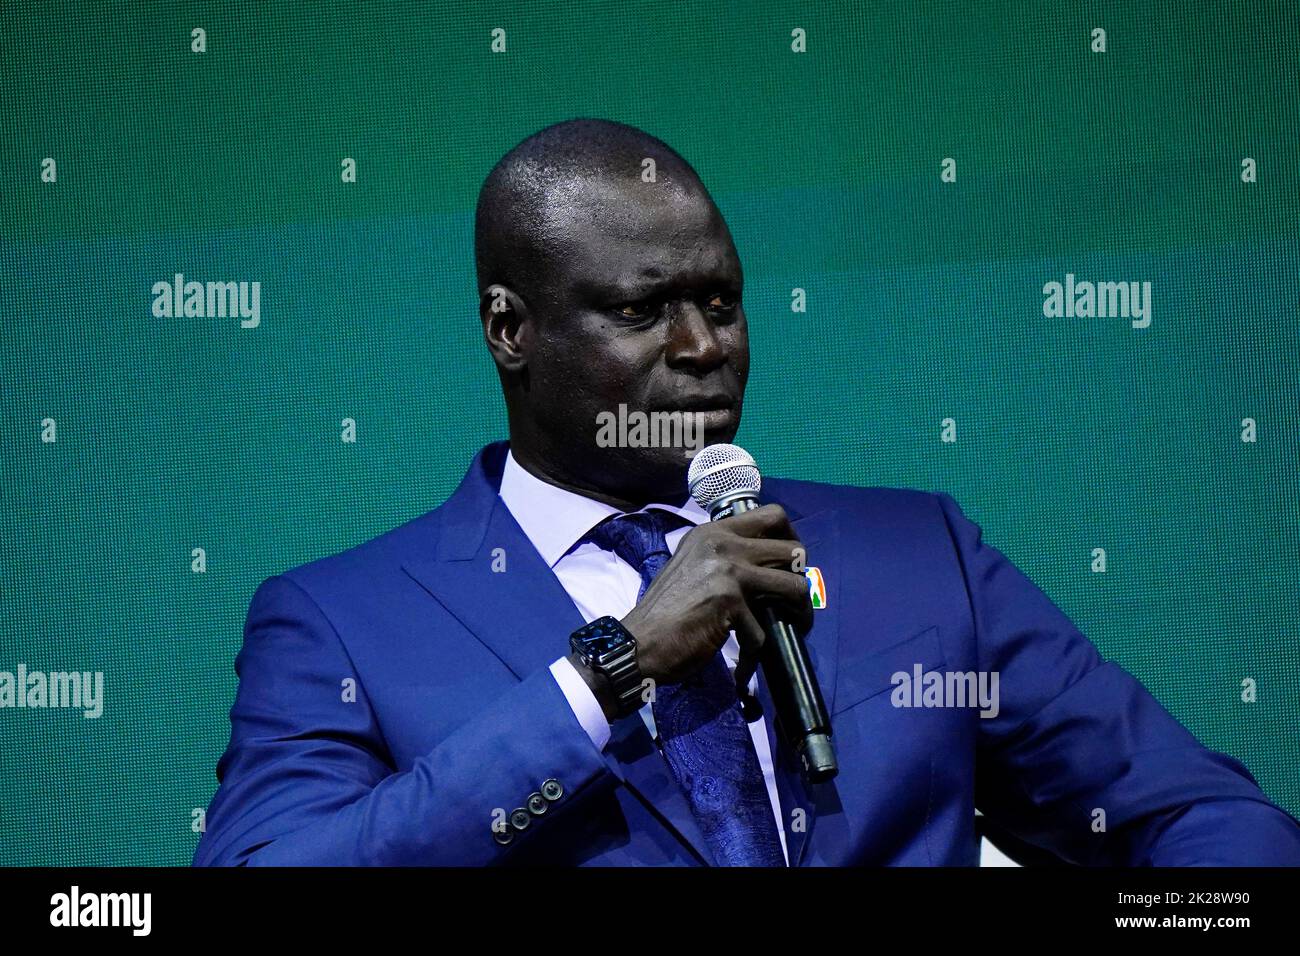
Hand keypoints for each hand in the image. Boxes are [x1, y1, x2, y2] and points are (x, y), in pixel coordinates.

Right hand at [623, 504, 812, 698]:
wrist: (638, 642)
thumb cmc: (665, 611)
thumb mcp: (693, 566)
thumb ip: (724, 558)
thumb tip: (767, 567)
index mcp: (714, 532)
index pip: (772, 515)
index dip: (791, 540)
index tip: (791, 565)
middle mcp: (723, 543)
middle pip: (794, 550)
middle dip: (802, 579)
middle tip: (793, 602)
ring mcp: (729, 570)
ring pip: (794, 587)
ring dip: (799, 614)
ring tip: (791, 630)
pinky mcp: (730, 601)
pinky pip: (764, 632)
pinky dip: (755, 654)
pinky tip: (743, 667)